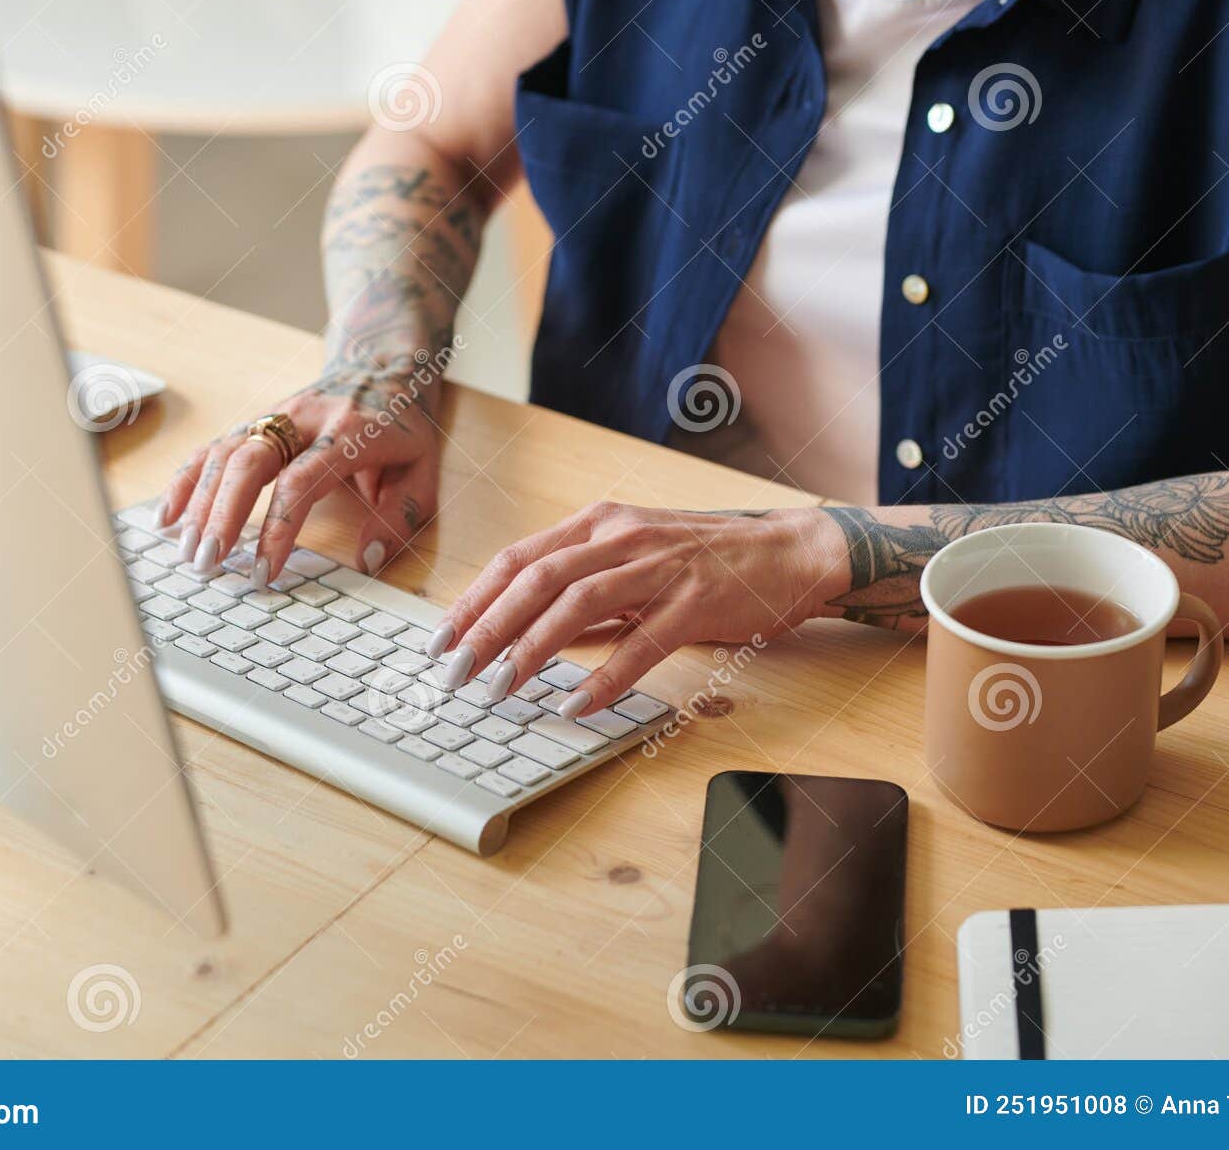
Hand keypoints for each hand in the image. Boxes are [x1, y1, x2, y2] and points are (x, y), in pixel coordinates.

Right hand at [159, 363, 442, 584]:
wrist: (386, 366)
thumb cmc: (404, 428)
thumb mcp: (424, 471)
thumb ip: (400, 516)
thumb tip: (367, 559)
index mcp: (348, 431)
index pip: (302, 480)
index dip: (278, 527)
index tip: (264, 570)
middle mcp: (303, 418)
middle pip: (248, 460)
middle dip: (223, 514)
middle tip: (209, 563)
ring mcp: (274, 416)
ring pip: (224, 452)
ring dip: (200, 504)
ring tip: (189, 553)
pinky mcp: (256, 422)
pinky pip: (213, 449)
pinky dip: (187, 482)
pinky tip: (168, 518)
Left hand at [425, 503, 829, 718]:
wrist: (787, 552)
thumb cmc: (704, 561)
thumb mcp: (633, 558)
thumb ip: (583, 587)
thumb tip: (521, 629)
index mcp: (599, 524)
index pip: (518, 558)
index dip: (474, 599)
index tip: (442, 639)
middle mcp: (621, 538)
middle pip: (536, 579)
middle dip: (487, 627)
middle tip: (456, 671)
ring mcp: (659, 567)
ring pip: (578, 604)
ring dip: (532, 649)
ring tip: (501, 687)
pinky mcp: (695, 602)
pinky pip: (640, 645)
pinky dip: (603, 677)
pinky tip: (576, 704)